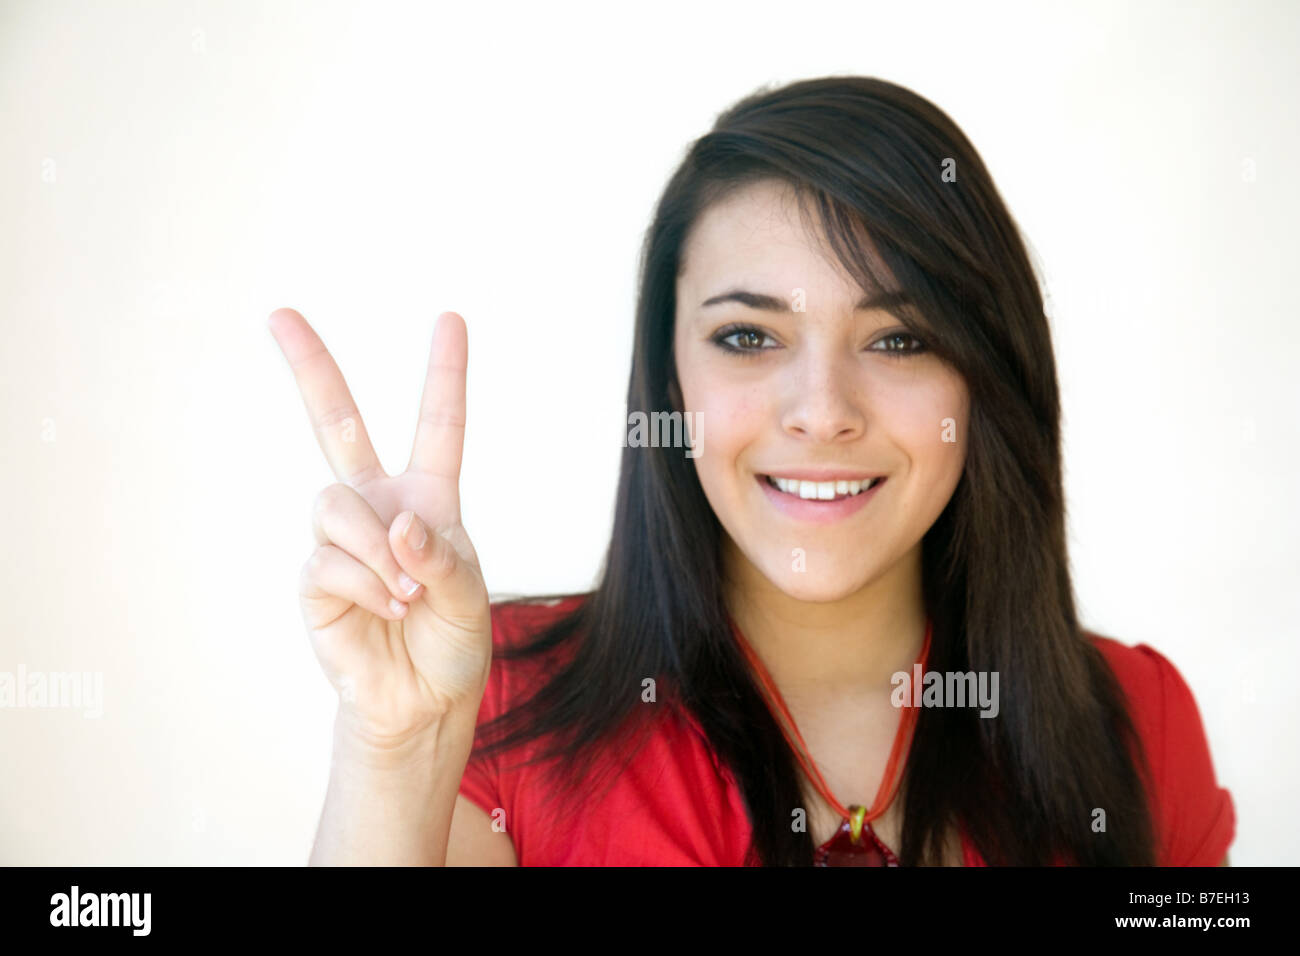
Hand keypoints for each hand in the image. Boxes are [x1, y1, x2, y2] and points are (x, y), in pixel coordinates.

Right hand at [269, 308, 491, 747]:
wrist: (420, 700)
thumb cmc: (452, 641)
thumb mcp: (470, 596)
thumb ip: (440, 556)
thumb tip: (398, 523)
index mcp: (429, 497)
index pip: (438, 426)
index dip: (444, 374)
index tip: (450, 319)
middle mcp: (379, 506)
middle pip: (337, 424)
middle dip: (310, 368)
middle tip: (279, 314)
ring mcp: (342, 539)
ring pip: (335, 504)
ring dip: (375, 549)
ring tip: (405, 594)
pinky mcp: (315, 578)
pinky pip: (327, 560)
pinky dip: (364, 584)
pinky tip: (386, 608)